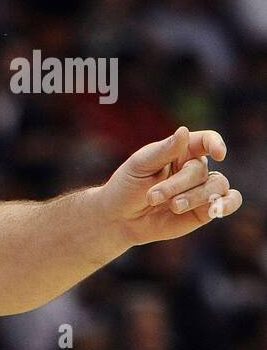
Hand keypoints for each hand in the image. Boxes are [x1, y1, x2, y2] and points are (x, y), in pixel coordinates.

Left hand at [99, 126, 241, 246]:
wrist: (120, 218)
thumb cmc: (127, 186)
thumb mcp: (140, 165)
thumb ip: (164, 150)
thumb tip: (184, 130)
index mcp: (181, 151)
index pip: (205, 140)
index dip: (216, 144)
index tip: (219, 154)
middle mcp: (195, 168)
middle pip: (200, 170)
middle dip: (177, 185)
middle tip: (152, 197)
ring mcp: (202, 189)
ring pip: (217, 186)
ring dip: (194, 197)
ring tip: (173, 207)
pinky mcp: (205, 210)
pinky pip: (229, 202)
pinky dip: (228, 204)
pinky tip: (215, 209)